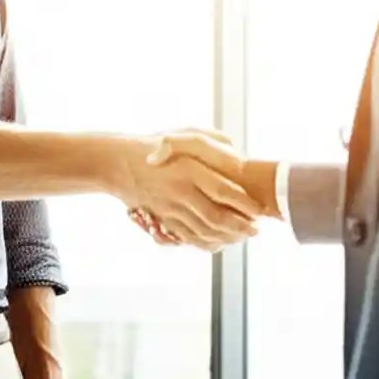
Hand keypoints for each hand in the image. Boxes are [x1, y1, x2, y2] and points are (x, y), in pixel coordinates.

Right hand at [115, 132, 261, 251]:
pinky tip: (220, 242)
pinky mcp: (162, 219)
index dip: (244, 203)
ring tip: (243, 236)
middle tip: (256, 229)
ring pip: (203, 231)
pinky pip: (188, 238)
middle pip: (216, 217)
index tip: (260, 209)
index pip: (223, 190)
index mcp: (188, 168)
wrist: (119, 163)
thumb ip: (214, 142)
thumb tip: (239, 156)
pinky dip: (206, 244)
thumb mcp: (185, 134)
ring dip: (227, 238)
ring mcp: (170, 208)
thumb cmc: (156, 145)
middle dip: (240, 227)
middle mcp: (180, 191)